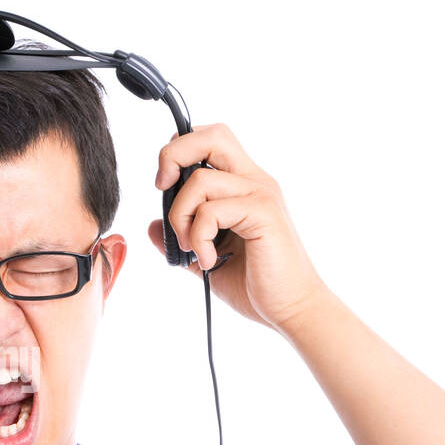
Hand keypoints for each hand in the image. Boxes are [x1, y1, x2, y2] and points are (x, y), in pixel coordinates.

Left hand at [150, 123, 328, 331]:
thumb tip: (153, 226)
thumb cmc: (257, 285)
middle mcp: (254, 181)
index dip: (180, 151)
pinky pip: (212, 211)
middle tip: (162, 189)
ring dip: (181, 217)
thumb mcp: (206, 259)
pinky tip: (208, 261)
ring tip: (193, 249)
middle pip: (211, 135)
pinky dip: (199, 238)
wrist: (292, 310)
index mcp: (243, 185)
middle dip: (173, 155)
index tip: (164, 186)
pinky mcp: (264, 213)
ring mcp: (261, 195)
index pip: (210, 140)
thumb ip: (182, 239)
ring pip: (200, 181)